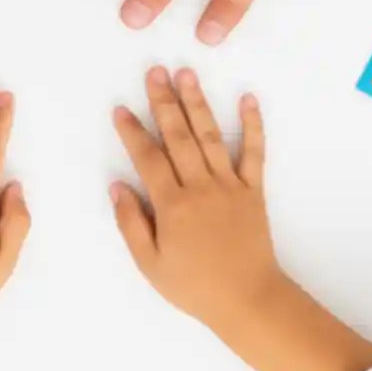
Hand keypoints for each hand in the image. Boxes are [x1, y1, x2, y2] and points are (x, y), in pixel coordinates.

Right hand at [111, 67, 371, 370]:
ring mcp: (229, 185)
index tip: (121, 109)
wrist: (248, 299)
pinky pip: (254, 153)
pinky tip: (248, 99)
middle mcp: (200, 187)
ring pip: (210, 136)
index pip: (147, 158)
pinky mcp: (253, 191)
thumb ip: (132, 223)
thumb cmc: (194, 286)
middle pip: (178, 136)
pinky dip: (253, 125)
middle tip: (154, 72)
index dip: (132, 132)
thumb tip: (118, 187)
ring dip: (198, 103)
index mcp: (172, 205)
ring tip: (187, 74)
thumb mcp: (150, 264)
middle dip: (164, 102)